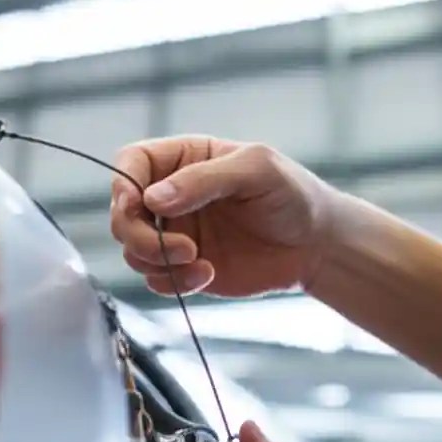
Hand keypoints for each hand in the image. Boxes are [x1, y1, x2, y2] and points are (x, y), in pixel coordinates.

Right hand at [110, 137, 337, 296]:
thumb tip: (153, 199)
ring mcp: (177, 233)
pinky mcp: (185, 267)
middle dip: (137, 234)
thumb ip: (204, 180)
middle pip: (123, 212)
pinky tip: (207, 274)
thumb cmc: (292, 195)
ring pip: (132, 249)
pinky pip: (156, 278)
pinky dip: (172, 282)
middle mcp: (173, 196)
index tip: (135, 206)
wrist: (317, 245)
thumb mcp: (256, 171)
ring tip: (198, 261)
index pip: (132, 163)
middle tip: (179, 248)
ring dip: (155, 260)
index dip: (123, 184)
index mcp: (185, 159)